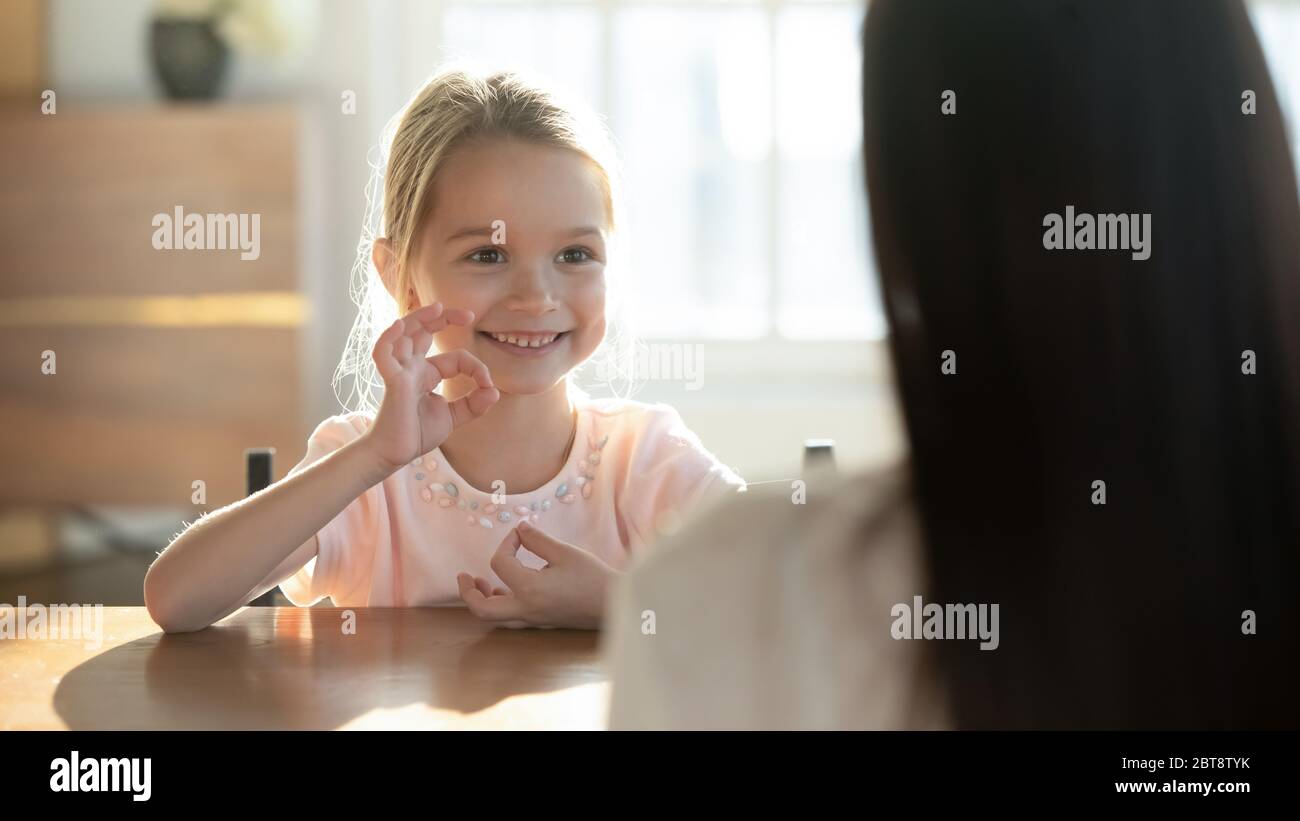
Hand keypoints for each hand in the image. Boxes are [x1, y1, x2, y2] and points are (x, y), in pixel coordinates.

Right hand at [366, 302, 498, 470]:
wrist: (394, 454)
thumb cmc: (416, 434)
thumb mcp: (452, 417)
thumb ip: (473, 404)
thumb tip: (494, 390)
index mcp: (426, 373)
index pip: (455, 358)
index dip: (476, 367)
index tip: (488, 384)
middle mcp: (411, 368)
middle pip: (422, 331)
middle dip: (442, 318)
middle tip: (468, 315)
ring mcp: (400, 372)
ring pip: (403, 334)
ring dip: (418, 317)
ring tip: (437, 308)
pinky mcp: (391, 382)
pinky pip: (383, 353)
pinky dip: (388, 338)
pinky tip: (399, 326)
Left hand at [456, 521, 617, 629]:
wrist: (614, 604)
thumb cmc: (592, 577)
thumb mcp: (564, 552)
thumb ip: (537, 540)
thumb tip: (519, 529)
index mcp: (529, 588)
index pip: (500, 564)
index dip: (506, 543)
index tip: (521, 534)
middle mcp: (525, 608)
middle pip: (482, 609)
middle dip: (468, 592)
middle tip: (463, 576)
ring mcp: (532, 618)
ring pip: (494, 616)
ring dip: (482, 599)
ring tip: (480, 582)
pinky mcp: (540, 620)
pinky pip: (510, 616)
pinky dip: (501, 603)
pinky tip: (505, 589)